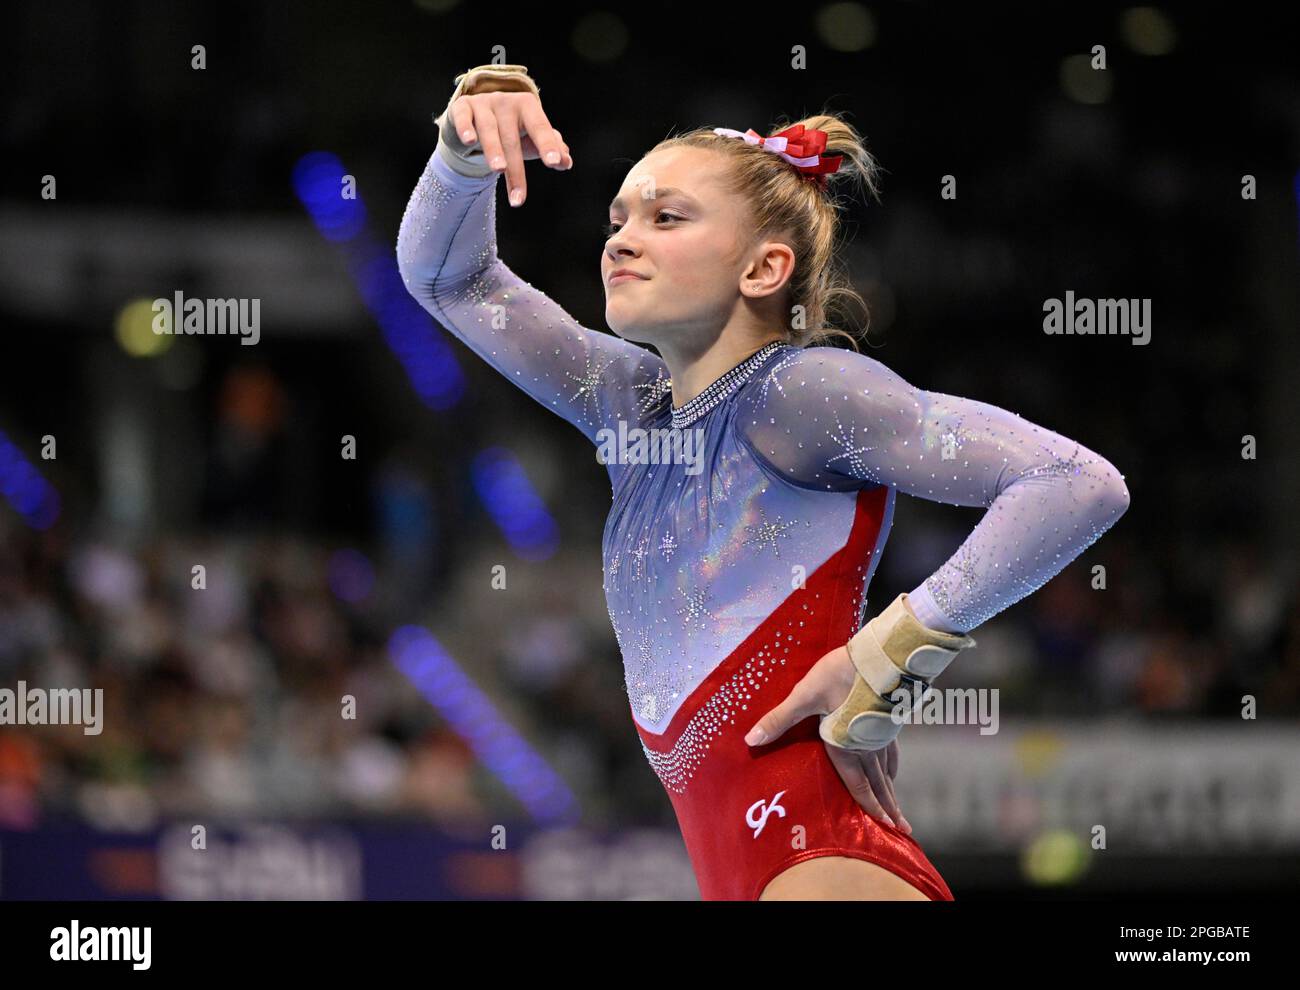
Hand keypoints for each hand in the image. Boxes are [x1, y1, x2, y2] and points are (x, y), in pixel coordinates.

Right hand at [447, 83, 571, 206]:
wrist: (475, 119)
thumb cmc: (510, 131)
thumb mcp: (531, 139)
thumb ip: (552, 149)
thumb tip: (566, 162)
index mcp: (528, 106)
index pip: (540, 127)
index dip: (547, 145)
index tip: (554, 163)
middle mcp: (506, 101)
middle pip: (512, 138)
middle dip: (516, 168)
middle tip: (519, 197)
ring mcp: (482, 103)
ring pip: (489, 129)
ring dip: (494, 149)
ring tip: (499, 170)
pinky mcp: (461, 107)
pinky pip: (463, 117)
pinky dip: (465, 129)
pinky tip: (470, 141)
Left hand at [743, 643, 911, 834]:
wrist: (879, 652)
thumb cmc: (840, 674)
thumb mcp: (805, 695)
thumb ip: (779, 719)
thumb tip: (750, 741)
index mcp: (846, 744)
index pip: (858, 783)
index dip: (869, 806)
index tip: (885, 827)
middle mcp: (867, 744)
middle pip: (879, 783)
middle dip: (888, 808)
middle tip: (902, 830)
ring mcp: (881, 732)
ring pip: (888, 769)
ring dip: (892, 790)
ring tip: (897, 809)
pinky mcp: (888, 718)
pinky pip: (892, 750)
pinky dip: (892, 766)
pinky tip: (892, 769)